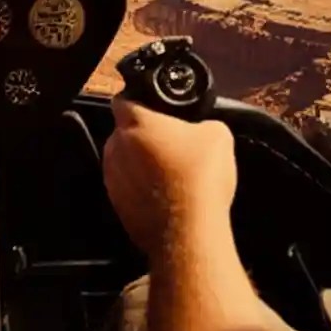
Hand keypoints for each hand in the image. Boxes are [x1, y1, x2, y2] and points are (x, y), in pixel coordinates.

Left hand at [102, 95, 236, 257]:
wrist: (188, 231)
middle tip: (171, 144)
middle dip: (143, 136)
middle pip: (124, 132)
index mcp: (136, 122)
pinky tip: (165, 197)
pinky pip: (126, 188)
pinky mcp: (116, 205)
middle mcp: (116, 147)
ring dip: (140, 164)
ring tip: (170, 174)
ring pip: (124, 161)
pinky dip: (140, 189)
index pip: (123, 99)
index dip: (139, 101)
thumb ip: (201, 123)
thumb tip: (199, 129)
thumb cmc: (200, 176)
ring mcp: (112, 179)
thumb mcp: (218, 134)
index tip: (154, 109)